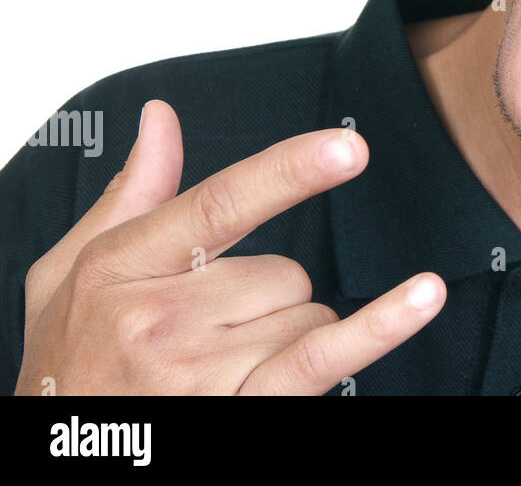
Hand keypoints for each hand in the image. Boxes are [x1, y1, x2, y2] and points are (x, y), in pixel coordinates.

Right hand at [15, 99, 444, 393]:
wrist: (50, 455)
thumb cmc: (67, 364)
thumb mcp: (71, 272)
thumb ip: (131, 191)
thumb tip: (161, 117)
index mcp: (124, 264)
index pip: (224, 202)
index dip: (291, 170)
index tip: (348, 147)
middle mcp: (161, 317)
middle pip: (284, 271)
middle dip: (266, 297)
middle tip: (209, 331)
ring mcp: (198, 371)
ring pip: (309, 314)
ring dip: (285, 337)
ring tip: (219, 370)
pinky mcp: (237, 412)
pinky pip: (324, 358)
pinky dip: (380, 329)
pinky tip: (422, 298)